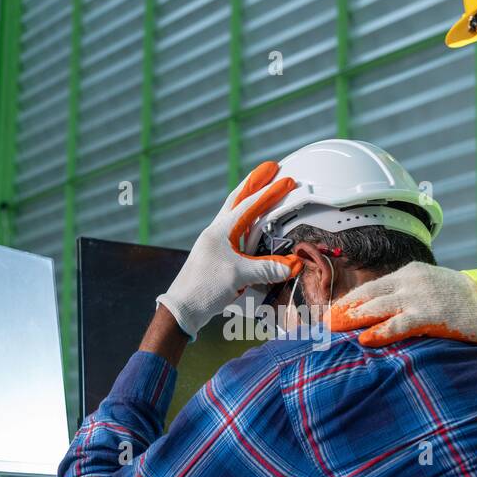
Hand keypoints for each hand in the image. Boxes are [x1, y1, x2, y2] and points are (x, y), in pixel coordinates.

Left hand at [156, 162, 300, 337]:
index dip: (269, 193)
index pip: (249, 205)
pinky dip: (250, 225)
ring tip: (264, 188)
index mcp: (220, 231)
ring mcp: (217, 244)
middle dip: (254, 182)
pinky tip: (257, 228)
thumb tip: (293, 264)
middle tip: (269, 167)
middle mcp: (217, 233)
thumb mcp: (238, 276)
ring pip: (237, 215)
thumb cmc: (202, 288)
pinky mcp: (219, 257)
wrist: (182, 309)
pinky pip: (238, 234)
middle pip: (237, 200)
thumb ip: (267, 268)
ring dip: (251, 200)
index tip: (286, 180)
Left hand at [328, 261, 476, 346]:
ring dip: (351, 319)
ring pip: (376, 307)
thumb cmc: (462, 302)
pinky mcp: (431, 314)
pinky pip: (399, 323)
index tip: (327, 314)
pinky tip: (364, 340)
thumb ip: (405, 299)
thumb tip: (377, 317)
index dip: (346, 302)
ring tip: (331, 331)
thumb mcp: (430, 290)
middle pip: (366, 296)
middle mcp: (409, 281)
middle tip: (320, 325)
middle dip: (341, 311)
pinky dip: (380, 331)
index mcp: (408, 274)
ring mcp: (419, 297)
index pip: (369, 288)